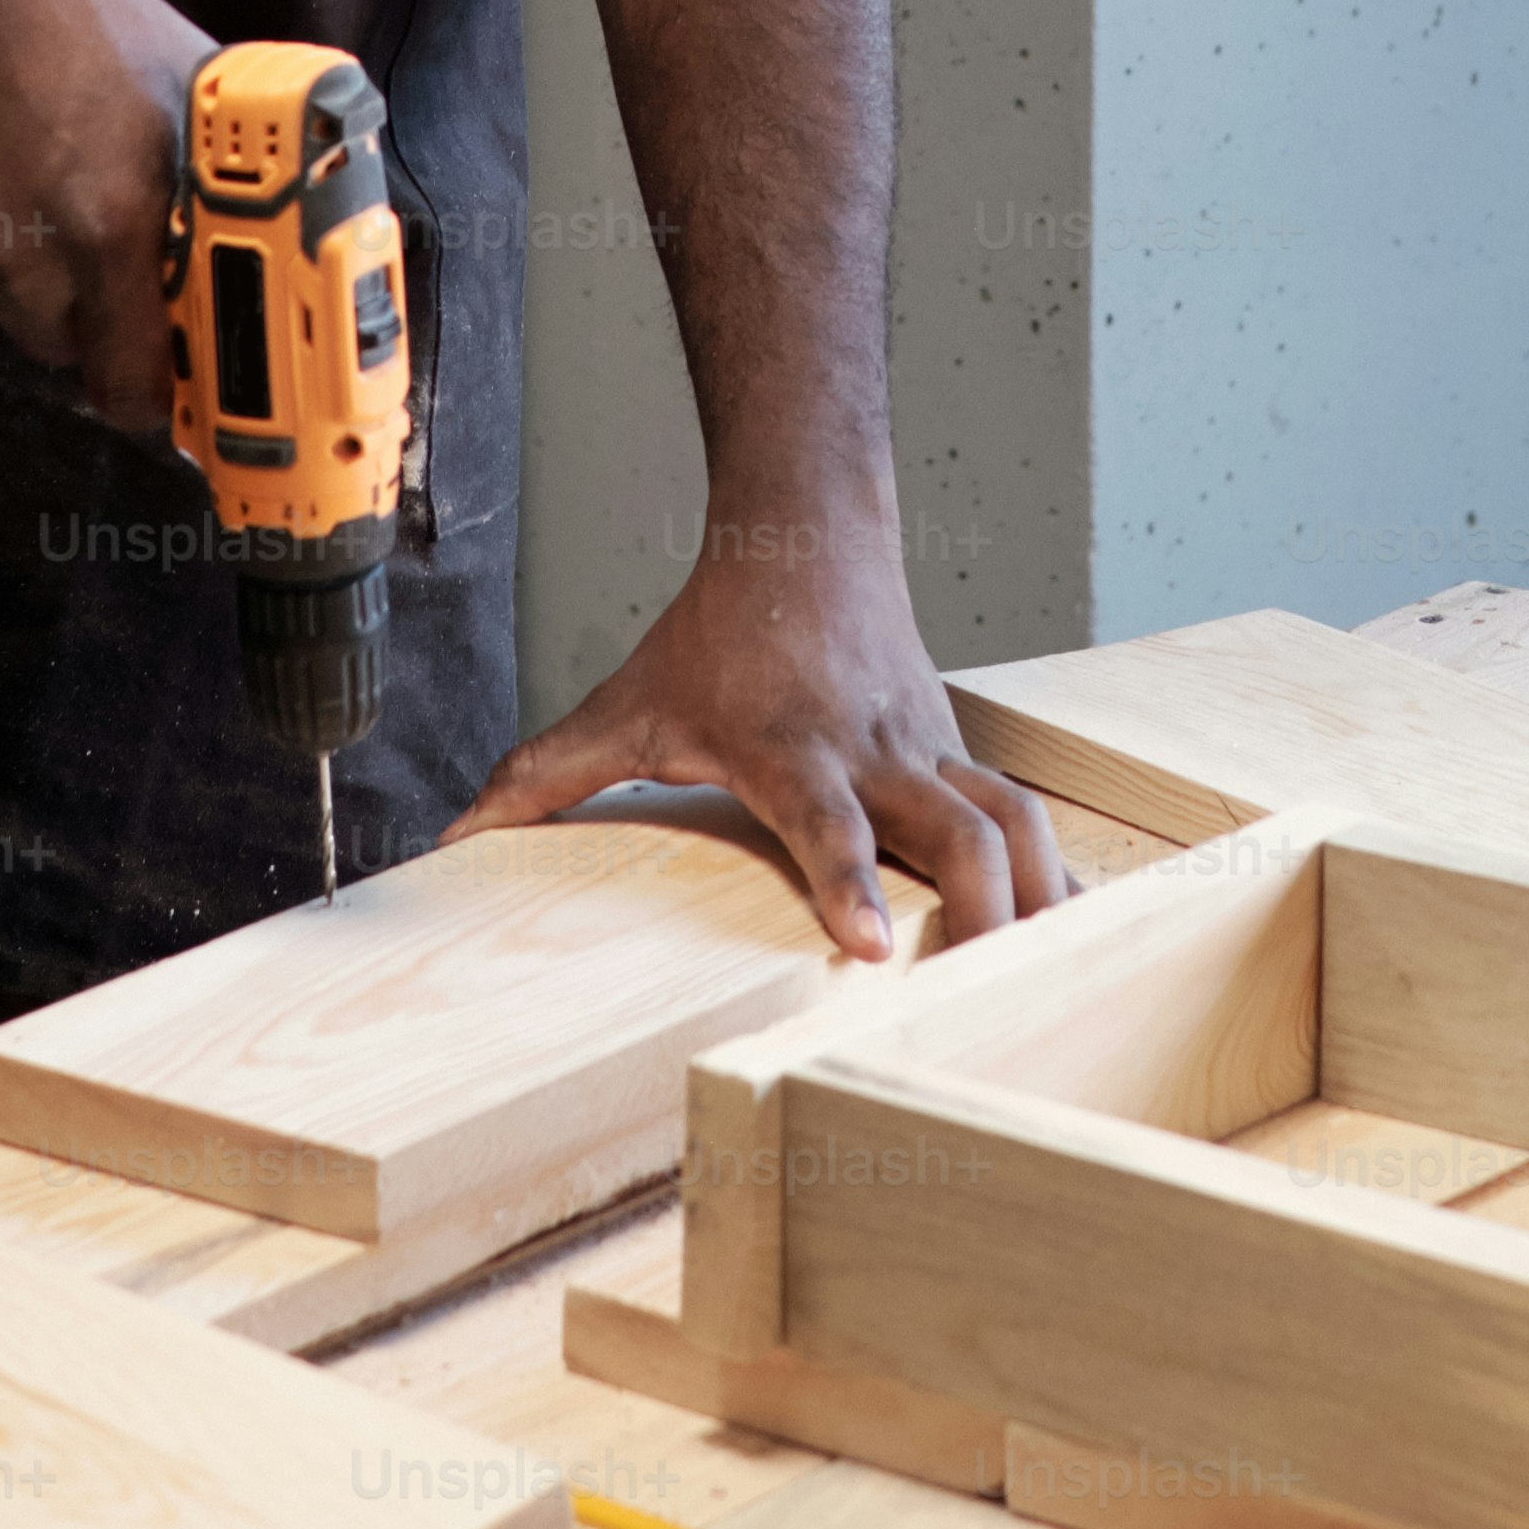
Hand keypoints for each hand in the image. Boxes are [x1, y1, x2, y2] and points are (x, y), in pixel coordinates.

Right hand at [0, 0, 209, 441]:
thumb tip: (264, 220)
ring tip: (41, 192)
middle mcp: (26, 257)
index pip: (130, 388)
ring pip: (2, 312)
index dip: (156, 396)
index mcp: (110, 231)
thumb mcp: (184, 87)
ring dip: (30, 280)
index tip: (172, 381)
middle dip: (94, 319)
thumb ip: (215, 175)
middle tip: (108, 257)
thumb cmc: (72, 14)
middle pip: (66, 351)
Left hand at [445, 511, 1063, 960]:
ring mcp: (931, 752)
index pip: (827, 823)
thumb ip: (542, 777)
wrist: (807, 537)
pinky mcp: (962, 757)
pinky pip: (1026, 816)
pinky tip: (1076, 935)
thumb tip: (451, 839)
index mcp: (792, 749)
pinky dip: (1055, 874)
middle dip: (982, 911)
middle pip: (958, 830)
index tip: (866, 950)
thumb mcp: (625, 706)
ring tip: (1053, 982)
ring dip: (1038, 898)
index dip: (845, 882)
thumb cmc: (713, 636)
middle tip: (988, 991)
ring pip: (1014, 821)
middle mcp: (876, 753)